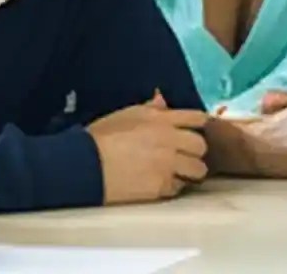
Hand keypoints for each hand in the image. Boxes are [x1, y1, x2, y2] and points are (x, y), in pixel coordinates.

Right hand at [87, 92, 208, 203]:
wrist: (85, 165)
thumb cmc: (100, 137)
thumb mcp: (125, 115)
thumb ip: (150, 109)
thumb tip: (162, 100)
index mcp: (162, 119)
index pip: (197, 118)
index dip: (198, 125)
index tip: (193, 131)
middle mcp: (170, 140)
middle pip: (201, 145)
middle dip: (194, 151)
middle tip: (184, 155)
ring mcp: (168, 164)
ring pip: (198, 169)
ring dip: (190, 171)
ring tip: (177, 173)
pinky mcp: (161, 186)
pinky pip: (180, 187)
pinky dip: (174, 187)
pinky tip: (162, 184)